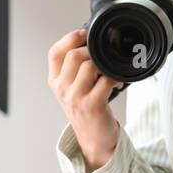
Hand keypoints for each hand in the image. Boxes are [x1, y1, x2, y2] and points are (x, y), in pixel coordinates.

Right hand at [48, 28, 122, 169]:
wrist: (93, 139)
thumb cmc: (86, 109)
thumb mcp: (72, 88)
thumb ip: (75, 68)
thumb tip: (90, 42)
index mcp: (55, 81)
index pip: (54, 53)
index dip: (69, 38)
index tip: (83, 33)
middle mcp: (61, 89)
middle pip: (74, 56)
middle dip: (91, 51)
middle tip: (101, 57)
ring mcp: (75, 98)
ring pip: (90, 66)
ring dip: (105, 65)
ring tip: (110, 73)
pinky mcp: (92, 105)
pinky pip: (106, 80)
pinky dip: (115, 78)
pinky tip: (117, 83)